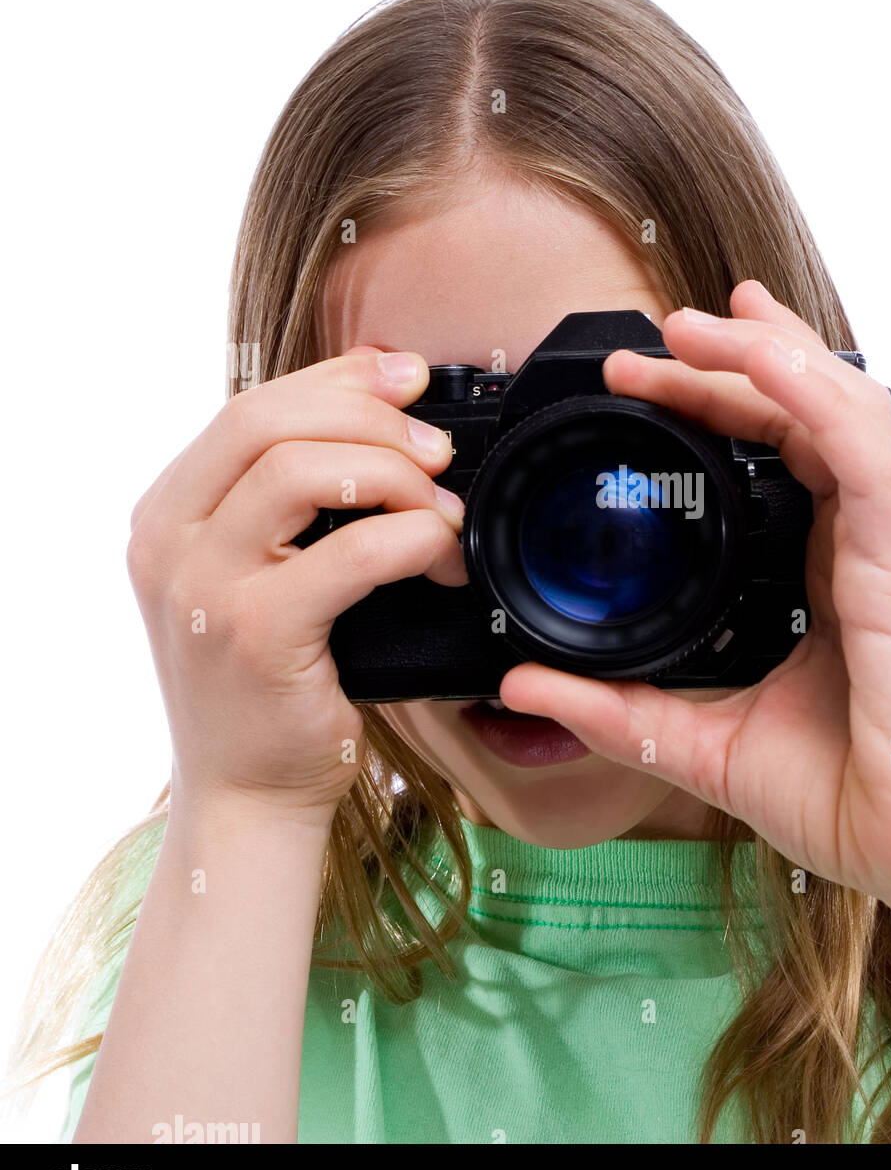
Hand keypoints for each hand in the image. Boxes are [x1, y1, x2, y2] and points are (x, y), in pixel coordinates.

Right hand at [126, 347, 466, 824]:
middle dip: (371, 418)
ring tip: (442, 511)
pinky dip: (413, 538)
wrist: (249, 792)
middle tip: (437, 451)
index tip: (407, 378)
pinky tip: (442, 555)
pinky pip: (351, 554)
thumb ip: (296, 501)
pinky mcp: (255, 635)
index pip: (251, 405)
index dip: (339, 377)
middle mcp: (169, 540)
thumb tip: (386, 415)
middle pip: (270, 420)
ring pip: (301, 470)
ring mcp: (203, 586)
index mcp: (170, 512)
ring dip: (394, 476)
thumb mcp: (264, 574)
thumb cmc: (274, 682)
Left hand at [499, 281, 890, 915]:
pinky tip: (764, 360)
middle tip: (652, 337)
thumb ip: (618, 711)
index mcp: (833, 568)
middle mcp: (869, 541)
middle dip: (732, 363)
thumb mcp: (706, 744)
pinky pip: (866, 453)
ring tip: (695, 325)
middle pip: (806, 413)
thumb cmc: (853, 798)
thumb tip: (523, 690)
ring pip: (841, 407)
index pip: (783, 452)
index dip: (724, 400)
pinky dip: (814, 396)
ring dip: (767, 356)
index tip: (647, 377)